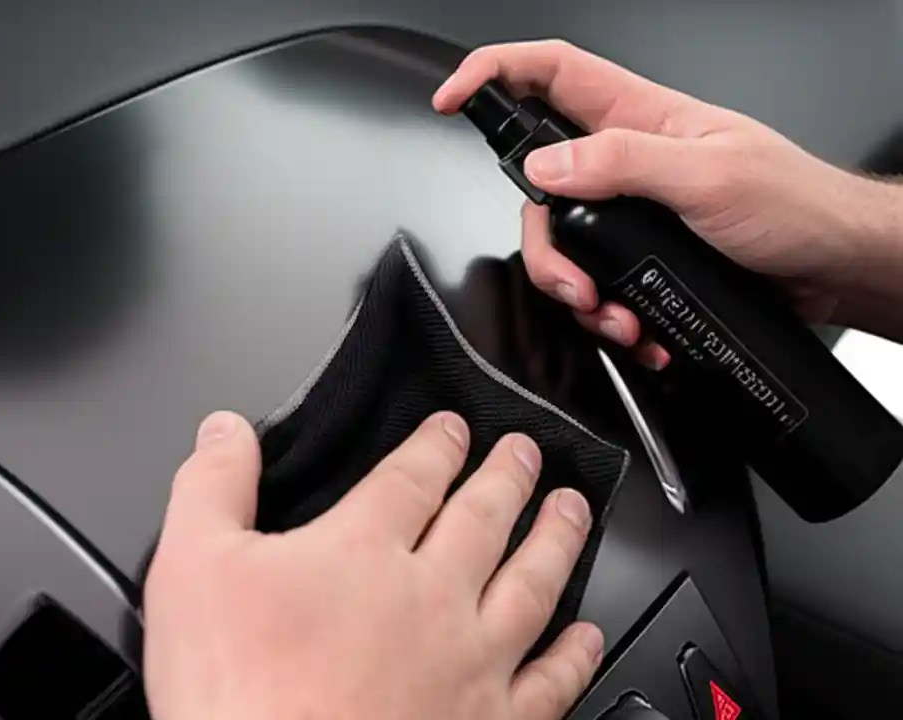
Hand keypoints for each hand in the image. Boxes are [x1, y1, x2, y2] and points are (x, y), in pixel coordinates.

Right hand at [143, 410, 602, 719]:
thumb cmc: (237, 691)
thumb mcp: (192, 568)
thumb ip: (213, 486)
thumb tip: (226, 430)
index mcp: (362, 549)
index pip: (412, 477)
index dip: (436, 444)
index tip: (451, 427)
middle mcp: (430, 595)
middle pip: (483, 517)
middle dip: (506, 476)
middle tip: (524, 452)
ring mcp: (468, 662)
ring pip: (532, 583)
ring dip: (556, 540)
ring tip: (571, 511)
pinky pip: (550, 682)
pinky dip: (574, 656)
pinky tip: (586, 637)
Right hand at [432, 40, 902, 357]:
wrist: (834, 267)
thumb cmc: (794, 204)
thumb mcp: (707, 175)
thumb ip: (621, 163)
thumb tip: (547, 165)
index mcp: (639, 116)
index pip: (549, 72)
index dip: (493, 73)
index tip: (452, 98)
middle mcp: (626, 158)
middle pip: (538, 186)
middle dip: (545, 244)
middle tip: (571, 278)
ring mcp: (632, 208)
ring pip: (564, 244)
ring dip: (577, 291)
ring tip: (615, 316)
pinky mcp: (643, 255)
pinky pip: (596, 283)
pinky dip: (607, 314)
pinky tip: (637, 328)